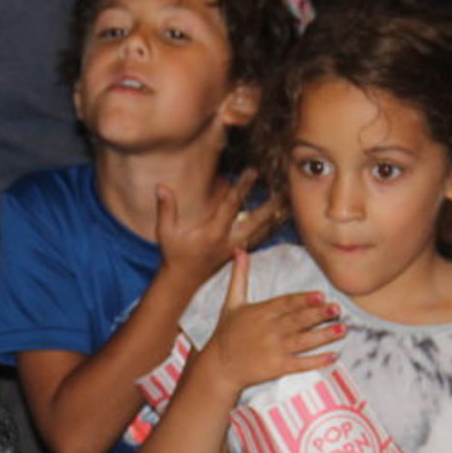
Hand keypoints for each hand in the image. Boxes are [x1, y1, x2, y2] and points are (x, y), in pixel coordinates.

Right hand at [155, 171, 277, 284]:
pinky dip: (271, 228)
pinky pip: (259, 239)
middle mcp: (228, 241)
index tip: (254, 171)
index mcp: (213, 233)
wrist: (183, 281)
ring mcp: (236, 248)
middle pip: (256, 220)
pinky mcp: (238, 252)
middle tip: (286, 189)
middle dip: (272, 205)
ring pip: (262, 231)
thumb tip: (161, 187)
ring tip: (290, 200)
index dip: (243, 187)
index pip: (231, 205)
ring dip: (276, 216)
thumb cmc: (174, 255)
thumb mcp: (166, 233)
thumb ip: (165, 209)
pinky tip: (281, 218)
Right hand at [197, 250, 340, 393]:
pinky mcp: (277, 367)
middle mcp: (269, 329)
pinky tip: (333, 356)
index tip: (321, 296)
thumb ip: (239, 276)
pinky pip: (300, 363)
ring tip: (342, 329)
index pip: (287, 303)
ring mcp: (274, 349)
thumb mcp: (231, 302)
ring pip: (303, 340)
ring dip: (324, 335)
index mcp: (261, 312)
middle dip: (319, 314)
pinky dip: (317, 360)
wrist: (219, 366)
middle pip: (298, 320)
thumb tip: (238, 250)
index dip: (304, 299)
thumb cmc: (227, 333)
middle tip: (338, 309)